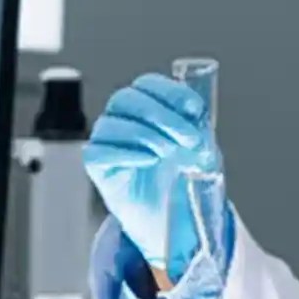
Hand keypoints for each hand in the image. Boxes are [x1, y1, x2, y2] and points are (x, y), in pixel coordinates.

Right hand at [83, 73, 209, 269]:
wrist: (175, 214)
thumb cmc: (184, 175)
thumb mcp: (200, 147)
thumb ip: (197, 127)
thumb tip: (196, 113)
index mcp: (148, 106)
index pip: (148, 84)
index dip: (171, 92)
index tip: (195, 109)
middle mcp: (123, 118)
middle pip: (127, 99)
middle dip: (162, 115)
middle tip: (188, 139)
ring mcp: (108, 141)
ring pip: (111, 123)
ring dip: (146, 135)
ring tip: (170, 154)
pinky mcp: (98, 166)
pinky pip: (98, 152)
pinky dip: (124, 153)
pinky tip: (148, 161)